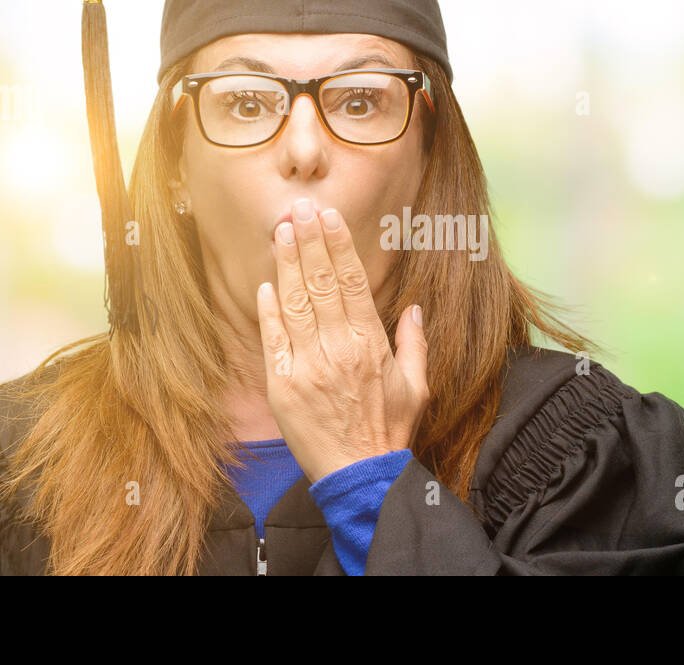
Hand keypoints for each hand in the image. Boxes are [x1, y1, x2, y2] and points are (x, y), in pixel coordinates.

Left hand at [255, 198, 429, 482]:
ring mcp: (308, 366)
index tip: (329, 217)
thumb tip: (414, 309)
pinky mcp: (283, 386)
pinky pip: (274, 340)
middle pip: (321, 283)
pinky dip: (269, 310)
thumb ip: (415, 344)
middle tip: (299, 208)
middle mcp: (339, 349)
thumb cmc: (390, 430)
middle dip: (310, 241)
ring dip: (287, 264)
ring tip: (281, 231)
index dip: (339, 246)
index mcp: (371, 344)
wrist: (361, 475)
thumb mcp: (417, 386)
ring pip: (295, 303)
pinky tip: (265, 284)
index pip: (352, 282)